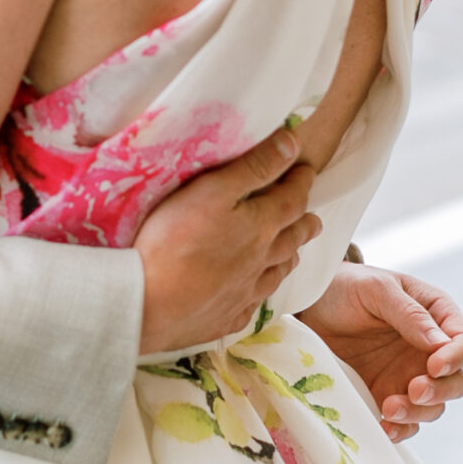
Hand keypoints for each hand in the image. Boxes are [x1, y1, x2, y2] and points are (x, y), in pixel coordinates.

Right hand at [136, 131, 320, 355]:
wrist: (148, 303)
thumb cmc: (176, 239)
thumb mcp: (213, 189)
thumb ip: (254, 167)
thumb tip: (293, 144)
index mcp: (261, 227)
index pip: (292, 200)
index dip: (300, 182)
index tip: (305, 170)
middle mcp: (260, 262)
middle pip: (292, 240)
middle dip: (304, 224)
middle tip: (313, 219)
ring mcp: (243, 294)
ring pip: (275, 274)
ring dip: (288, 259)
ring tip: (294, 254)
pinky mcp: (224, 318)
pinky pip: (251, 306)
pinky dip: (259, 295)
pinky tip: (254, 296)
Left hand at [299, 254, 462, 443]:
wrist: (310, 308)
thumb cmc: (346, 288)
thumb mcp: (375, 288)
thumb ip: (409, 313)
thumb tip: (439, 344)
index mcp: (436, 316)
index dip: (456, 357)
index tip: (434, 366)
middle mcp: (429, 350)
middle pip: (458, 380)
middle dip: (441, 390)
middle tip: (414, 390)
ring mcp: (410, 375)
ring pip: (434, 405)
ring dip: (418, 412)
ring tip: (389, 408)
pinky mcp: (388, 396)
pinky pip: (406, 422)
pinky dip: (400, 429)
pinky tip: (384, 427)